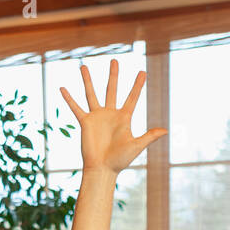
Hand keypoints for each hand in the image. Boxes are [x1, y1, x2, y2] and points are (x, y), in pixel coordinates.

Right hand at [60, 59, 165, 174]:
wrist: (102, 169)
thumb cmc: (120, 160)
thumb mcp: (136, 146)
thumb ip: (150, 136)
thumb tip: (166, 130)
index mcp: (124, 118)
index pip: (133, 97)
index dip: (138, 85)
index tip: (143, 72)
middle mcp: (110, 114)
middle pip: (112, 89)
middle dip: (113, 75)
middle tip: (114, 60)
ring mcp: (97, 117)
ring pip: (92, 94)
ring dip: (88, 80)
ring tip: (83, 66)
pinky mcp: (85, 123)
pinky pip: (76, 108)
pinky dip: (69, 99)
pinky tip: (62, 88)